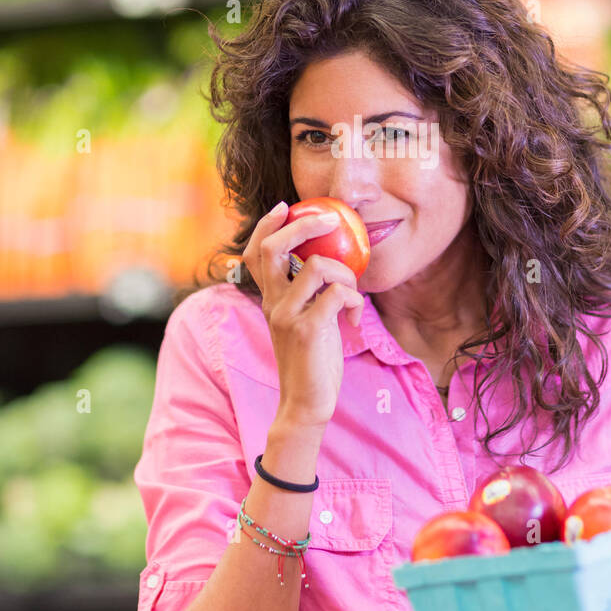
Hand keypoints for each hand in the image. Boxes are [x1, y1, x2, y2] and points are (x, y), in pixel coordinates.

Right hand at [242, 201, 365, 428]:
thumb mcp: (304, 320)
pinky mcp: (307, 329)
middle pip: (275, 247)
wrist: (306, 403)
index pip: (255, 253)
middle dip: (306, 226)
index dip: (266, 225)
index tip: (285, 207)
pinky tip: (355, 317)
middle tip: (332, 221)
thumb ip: (307, 295)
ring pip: (318, 265)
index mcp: (270, 299)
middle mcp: (273, 303)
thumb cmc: (313, 361)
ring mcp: (287, 315)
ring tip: (353, 293)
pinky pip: (338, 293)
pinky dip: (354, 299)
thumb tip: (328, 264)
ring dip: (346, 273)